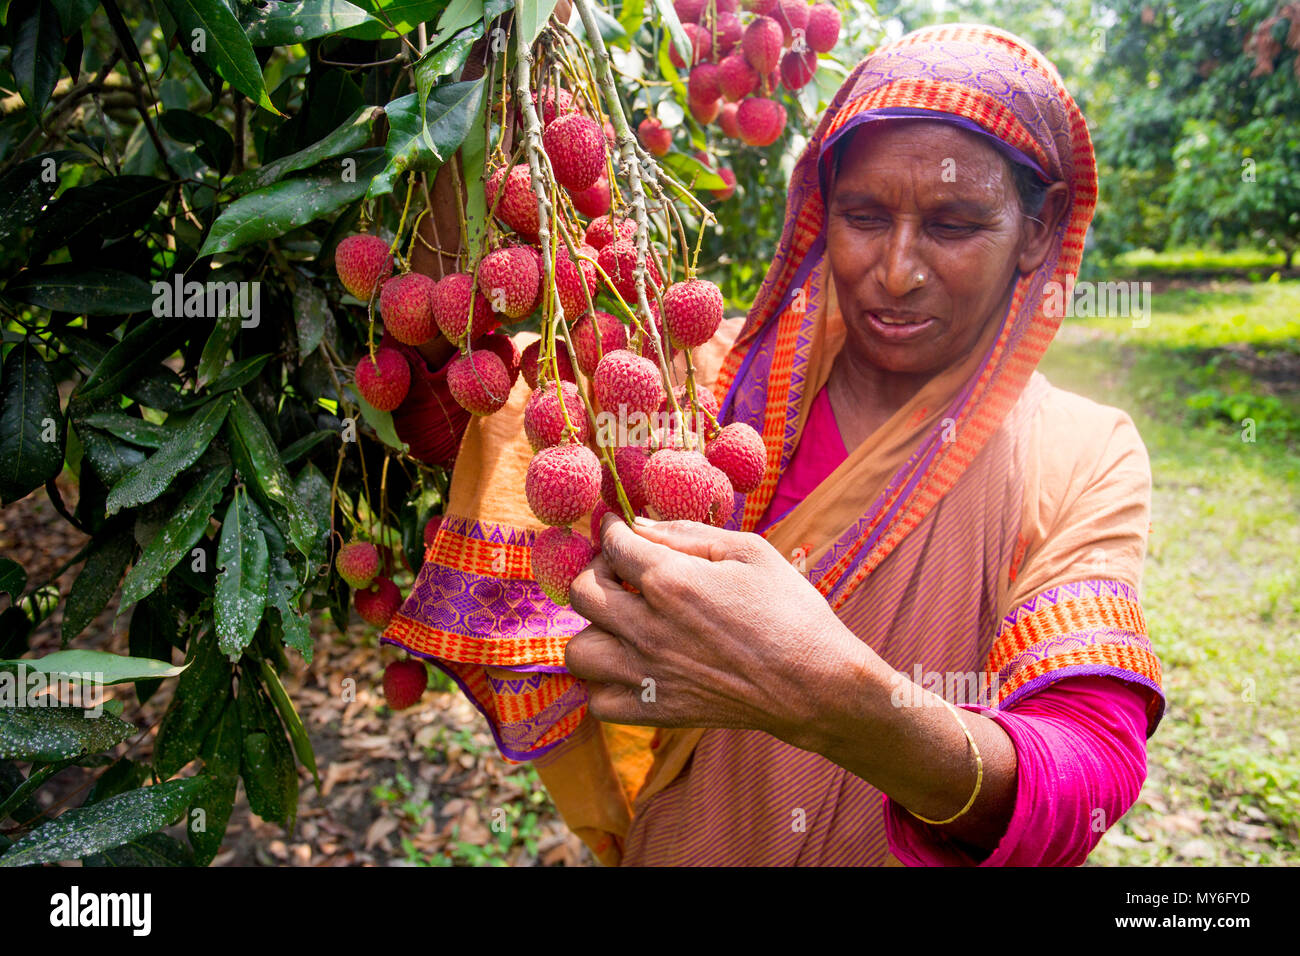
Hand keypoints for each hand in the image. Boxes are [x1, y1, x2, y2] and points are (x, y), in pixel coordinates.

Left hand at [565, 513, 862, 737]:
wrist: (816, 683)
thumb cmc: (790, 610)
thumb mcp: (749, 551)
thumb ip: (687, 533)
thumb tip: (640, 523)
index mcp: (671, 581)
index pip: (613, 544)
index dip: (614, 530)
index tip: (621, 531)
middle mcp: (648, 628)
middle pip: (581, 592)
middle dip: (597, 573)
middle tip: (623, 573)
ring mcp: (648, 673)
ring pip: (579, 651)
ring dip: (595, 631)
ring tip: (622, 624)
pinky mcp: (657, 710)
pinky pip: (599, 702)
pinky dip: (605, 686)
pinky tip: (631, 667)